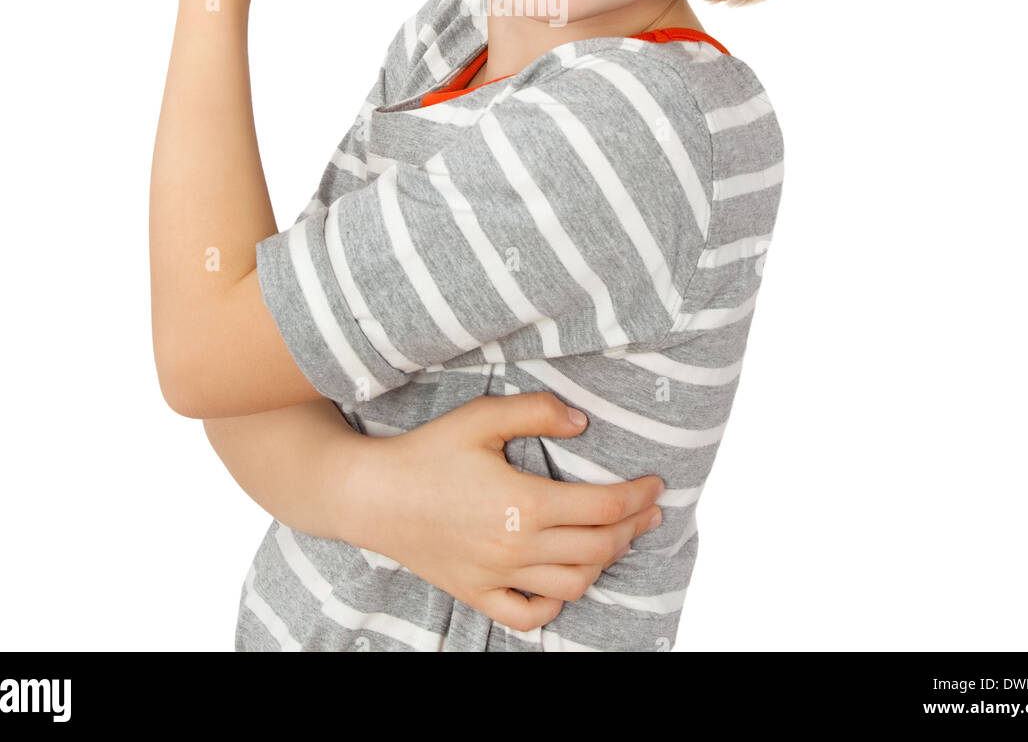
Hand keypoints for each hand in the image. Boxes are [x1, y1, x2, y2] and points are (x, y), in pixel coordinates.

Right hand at [342, 392, 665, 631]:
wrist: (371, 494)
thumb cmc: (427, 450)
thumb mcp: (481, 417)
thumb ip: (537, 412)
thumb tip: (582, 423)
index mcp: (525, 502)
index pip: (604, 507)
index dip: (638, 496)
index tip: (657, 484)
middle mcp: (517, 546)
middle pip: (599, 548)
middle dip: (633, 528)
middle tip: (648, 509)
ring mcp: (497, 575)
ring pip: (574, 584)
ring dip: (603, 562)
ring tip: (613, 538)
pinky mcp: (476, 593)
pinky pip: (529, 615)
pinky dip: (556, 604)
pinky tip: (564, 581)